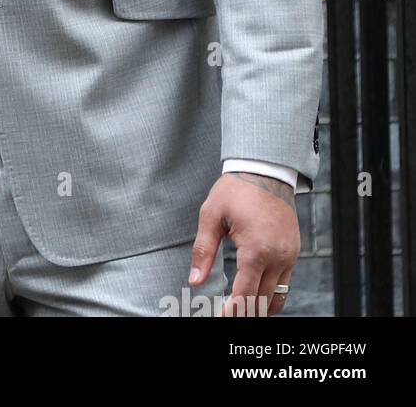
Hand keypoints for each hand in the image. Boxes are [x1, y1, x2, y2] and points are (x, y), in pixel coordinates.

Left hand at [189, 172, 298, 315]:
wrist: (266, 171)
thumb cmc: (236, 190)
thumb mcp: (211, 215)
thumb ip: (203, 250)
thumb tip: (195, 279)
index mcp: (257, 249)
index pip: (245, 292)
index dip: (233, 311)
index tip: (221, 318)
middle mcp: (278, 257)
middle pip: (262, 299)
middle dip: (245, 312)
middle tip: (227, 315)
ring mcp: (289, 256)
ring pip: (277, 295)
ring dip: (260, 307)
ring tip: (242, 312)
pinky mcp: (294, 252)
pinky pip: (285, 283)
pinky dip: (271, 293)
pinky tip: (256, 296)